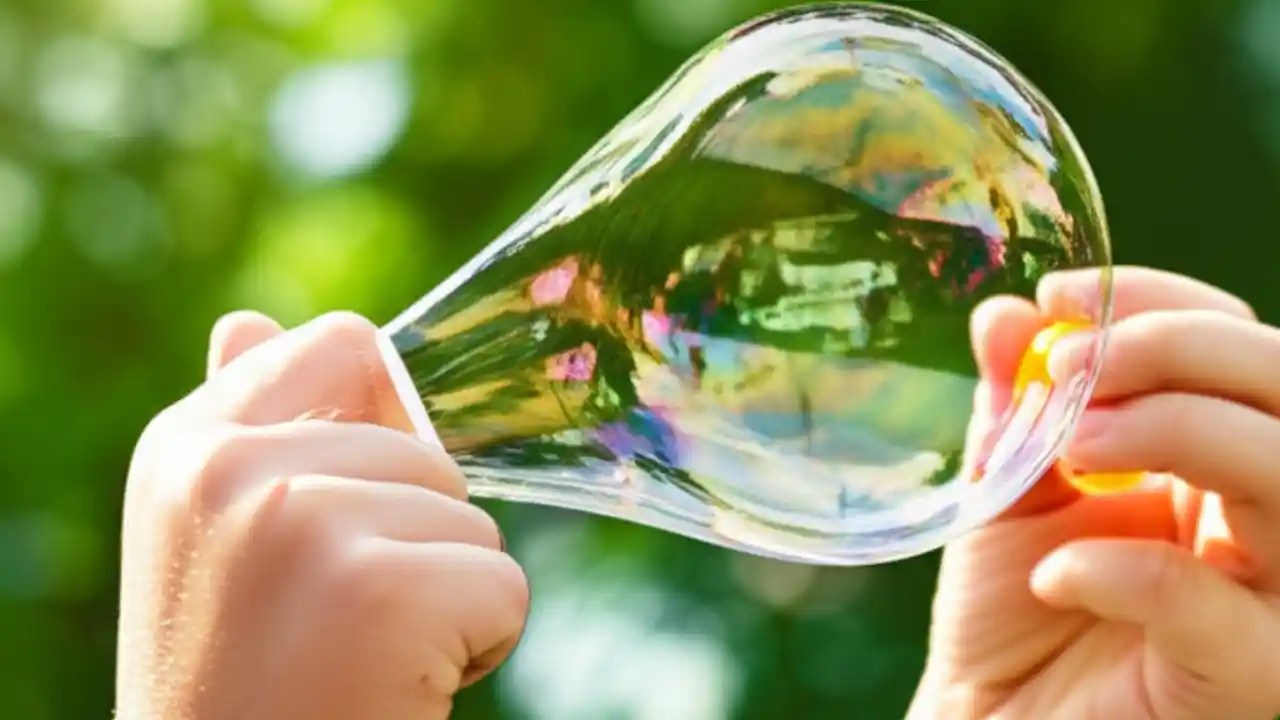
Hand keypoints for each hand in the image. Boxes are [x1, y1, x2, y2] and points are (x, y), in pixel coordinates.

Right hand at [115, 312, 528, 719]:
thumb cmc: (241, 675)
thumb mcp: (216, 540)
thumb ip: (247, 429)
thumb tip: (247, 319)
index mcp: (188, 445)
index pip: (342, 346)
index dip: (384, 422)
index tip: (358, 510)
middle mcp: (230, 470)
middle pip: (427, 453)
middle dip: (413, 541)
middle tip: (334, 625)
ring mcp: (303, 525)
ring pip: (470, 523)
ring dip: (443, 598)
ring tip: (356, 659)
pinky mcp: (381, 590)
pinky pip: (503, 586)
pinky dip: (478, 644)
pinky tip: (396, 687)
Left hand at [909, 268, 1279, 719]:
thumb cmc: (1012, 619)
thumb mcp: (1009, 493)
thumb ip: (1018, 409)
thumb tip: (1005, 316)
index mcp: (1222, 465)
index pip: (1243, 349)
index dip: (1164, 304)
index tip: (1055, 298)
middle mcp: (1264, 524)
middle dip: (1182, 351)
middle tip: (1071, 369)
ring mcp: (1272, 605)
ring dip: (1179, 430)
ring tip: (1073, 446)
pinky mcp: (1248, 684)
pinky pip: (1220, 611)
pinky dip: (1135, 574)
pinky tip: (1055, 574)